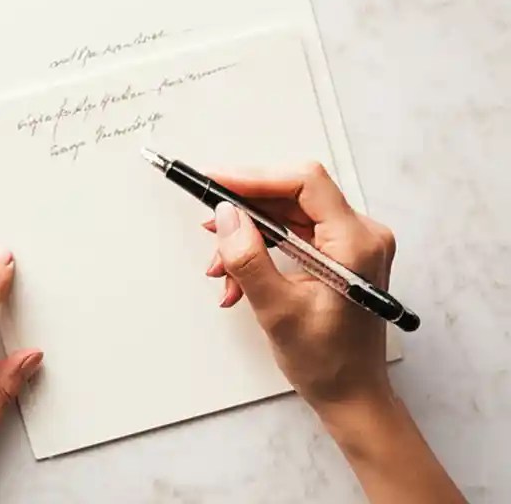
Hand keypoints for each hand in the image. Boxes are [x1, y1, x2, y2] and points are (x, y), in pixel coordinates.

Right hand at [203, 162, 395, 411]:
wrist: (352, 393)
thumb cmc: (328, 362)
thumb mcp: (277, 311)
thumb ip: (248, 258)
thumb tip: (225, 215)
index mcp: (356, 243)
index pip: (305, 184)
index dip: (255, 178)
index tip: (215, 183)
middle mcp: (361, 235)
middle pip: (293, 195)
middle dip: (245, 212)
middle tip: (210, 226)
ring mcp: (352, 243)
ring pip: (288, 215)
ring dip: (248, 236)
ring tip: (221, 269)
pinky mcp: (340, 253)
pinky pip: (293, 234)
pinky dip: (261, 249)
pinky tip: (238, 277)